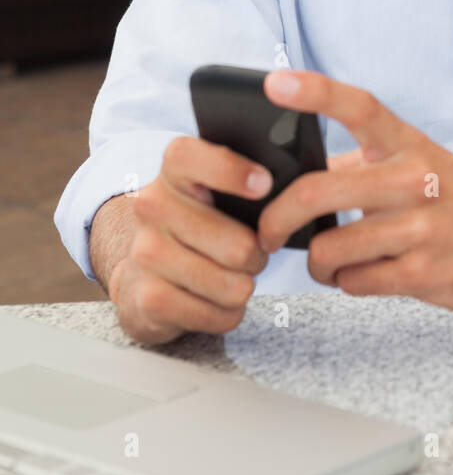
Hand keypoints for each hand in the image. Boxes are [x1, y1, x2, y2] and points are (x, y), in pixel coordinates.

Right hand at [93, 136, 273, 344]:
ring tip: (228, 275)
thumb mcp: (212, 192)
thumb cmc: (197, 225)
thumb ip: (244, 181)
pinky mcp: (149, 300)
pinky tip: (212, 300)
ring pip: (234, 286)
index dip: (232, 172)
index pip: (193, 158)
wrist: (140, 273)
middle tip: (248, 252)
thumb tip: (290, 194)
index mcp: (173, 171)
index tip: (264, 184)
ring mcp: (146, 254)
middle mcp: (152, 207)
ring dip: (243, 287)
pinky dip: (228, 314)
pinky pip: (220, 316)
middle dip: (257, 256)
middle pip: (239, 246)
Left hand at [257, 71, 452, 311]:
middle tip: (266, 233)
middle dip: (276, 219)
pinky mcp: (423, 273)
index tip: (275, 83)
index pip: (358, 107)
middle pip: (318, 192)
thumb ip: (360, 165)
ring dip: (317, 263)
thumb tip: (296, 173)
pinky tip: (360, 275)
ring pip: (329, 249)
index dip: (314, 92)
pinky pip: (354, 282)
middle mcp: (413, 180)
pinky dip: (346, 282)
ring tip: (328, 261)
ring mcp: (419, 228)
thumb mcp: (416, 162)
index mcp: (408, 145)